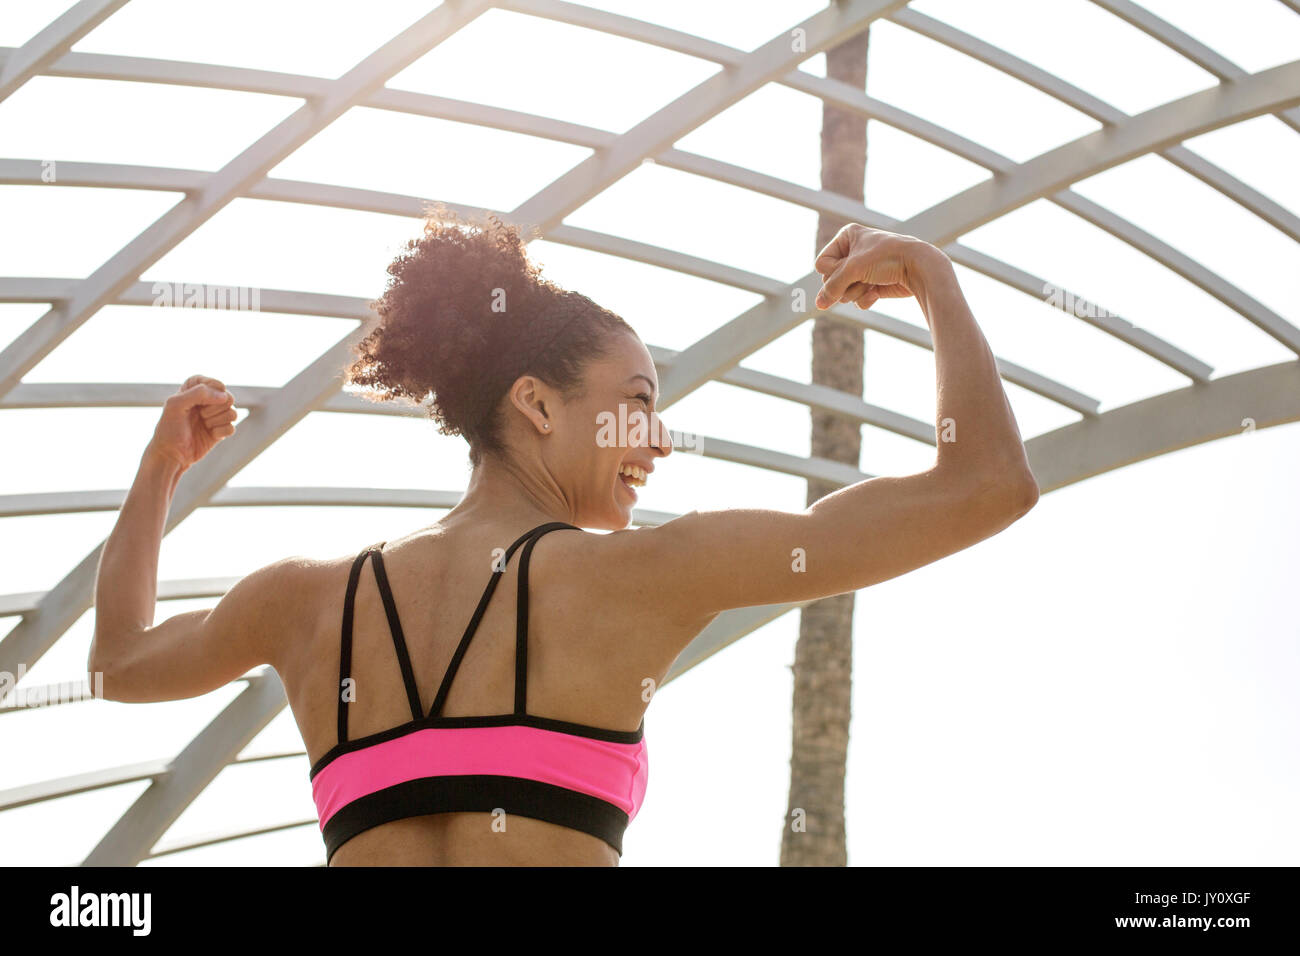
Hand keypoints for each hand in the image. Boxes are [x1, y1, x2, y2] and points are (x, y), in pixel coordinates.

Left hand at [147, 375, 237, 472]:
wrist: (171, 455)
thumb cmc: (169, 428)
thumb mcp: (175, 404)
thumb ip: (199, 393)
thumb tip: (224, 395)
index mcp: (193, 391)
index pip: (210, 381)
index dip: (213, 386)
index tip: (205, 395)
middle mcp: (206, 403)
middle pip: (228, 396)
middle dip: (216, 406)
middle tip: (201, 414)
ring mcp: (214, 418)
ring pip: (233, 412)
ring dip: (218, 420)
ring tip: (204, 425)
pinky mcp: (220, 432)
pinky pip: (232, 427)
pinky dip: (221, 431)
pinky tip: (210, 435)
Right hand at [813, 223, 942, 310]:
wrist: (919, 268)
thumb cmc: (887, 258)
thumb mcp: (853, 270)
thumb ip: (831, 288)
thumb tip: (818, 305)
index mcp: (847, 236)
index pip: (822, 264)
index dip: (834, 271)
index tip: (853, 266)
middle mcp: (854, 251)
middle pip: (831, 280)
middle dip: (846, 283)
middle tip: (863, 276)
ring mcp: (864, 270)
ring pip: (844, 292)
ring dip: (856, 291)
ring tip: (873, 283)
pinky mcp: (874, 284)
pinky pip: (857, 299)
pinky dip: (865, 298)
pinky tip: (877, 293)